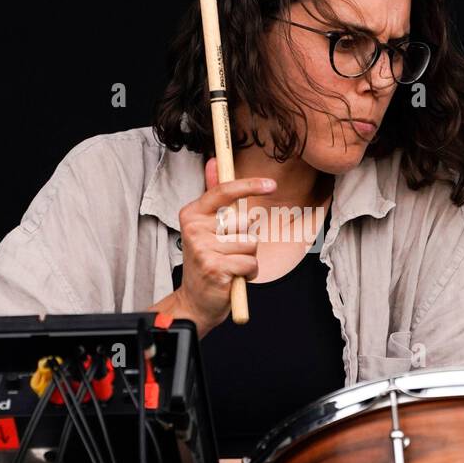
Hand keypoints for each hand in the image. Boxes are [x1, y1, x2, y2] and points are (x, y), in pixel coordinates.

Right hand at [156, 159, 274, 336]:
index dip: (250, 185)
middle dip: (246, 238)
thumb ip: (213, 195)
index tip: (271, 184)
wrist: (195, 301)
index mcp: (192, 214)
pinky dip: (249, 273)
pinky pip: (250, 263)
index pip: (224, 192)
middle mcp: (194, 229)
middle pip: (244, 221)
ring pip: (251, 244)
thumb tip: (214, 162)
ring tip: (232, 265)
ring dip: (249, 258)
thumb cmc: (207, 261)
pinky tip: (235, 277)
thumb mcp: (207, 227)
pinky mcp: (215, 268)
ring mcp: (203, 249)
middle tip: (230, 252)